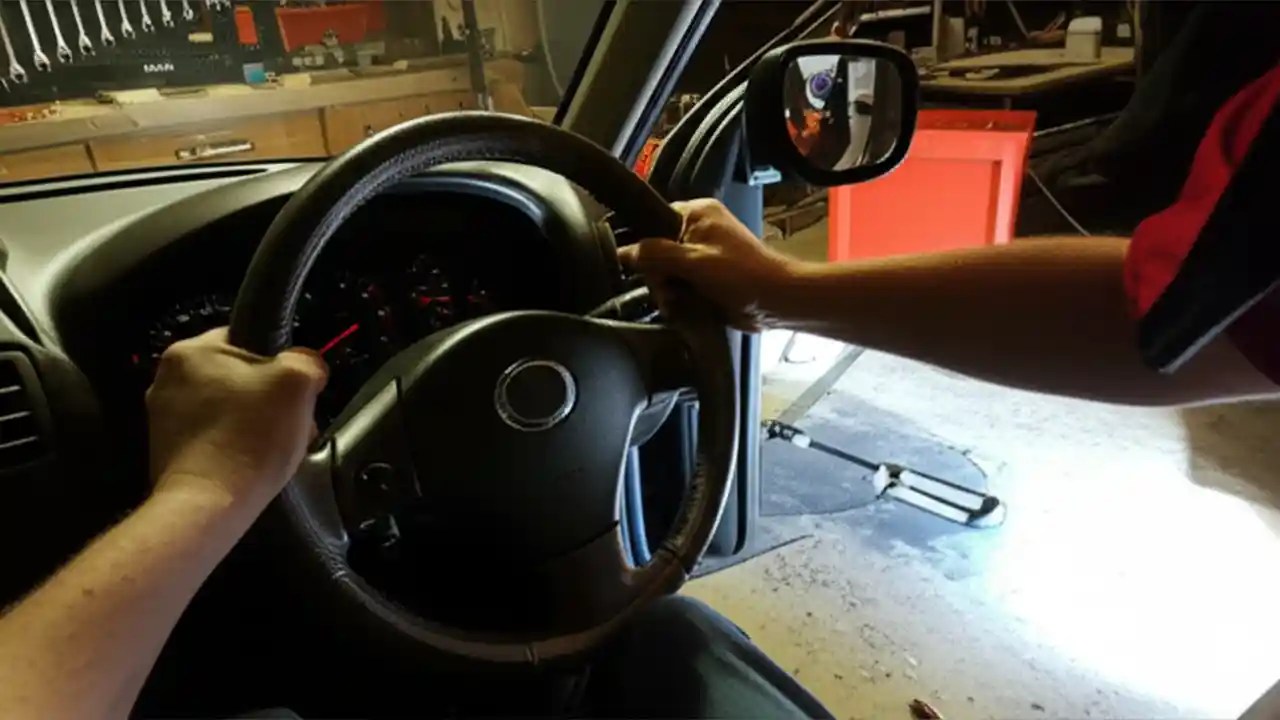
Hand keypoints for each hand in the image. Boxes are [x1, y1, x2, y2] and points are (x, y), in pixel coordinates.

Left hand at [146, 328, 327, 509]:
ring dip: (253, 423)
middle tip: (289, 420)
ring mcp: (162, 419)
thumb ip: (306, 360)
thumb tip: (306, 366)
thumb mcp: (297, 382)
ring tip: (273, 446)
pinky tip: (251, 463)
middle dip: (267, 396)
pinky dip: (234, 446)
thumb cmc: (249, 437)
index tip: (294, 388)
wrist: (209, 505)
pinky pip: (213, 437)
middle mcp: (166, 380)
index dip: (278, 361)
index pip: (245, 338)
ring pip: (227, 408)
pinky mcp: (166, 452)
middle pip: (237, 376)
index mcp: (188, 351)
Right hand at [617, 198, 795, 330]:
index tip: (642, 266)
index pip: (652, 220)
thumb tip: (623, 252)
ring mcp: (701, 255)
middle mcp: (697, 230)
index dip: (644, 244)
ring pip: (664, 272)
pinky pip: (678, 286)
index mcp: (696, 213)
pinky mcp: (705, 278)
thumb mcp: (694, 261)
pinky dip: (679, 299)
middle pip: (655, 251)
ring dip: (668, 291)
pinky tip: (684, 308)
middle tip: (670, 290)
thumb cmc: (741, 274)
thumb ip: (656, 254)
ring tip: (680, 302)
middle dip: (659, 275)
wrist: (776, 301)